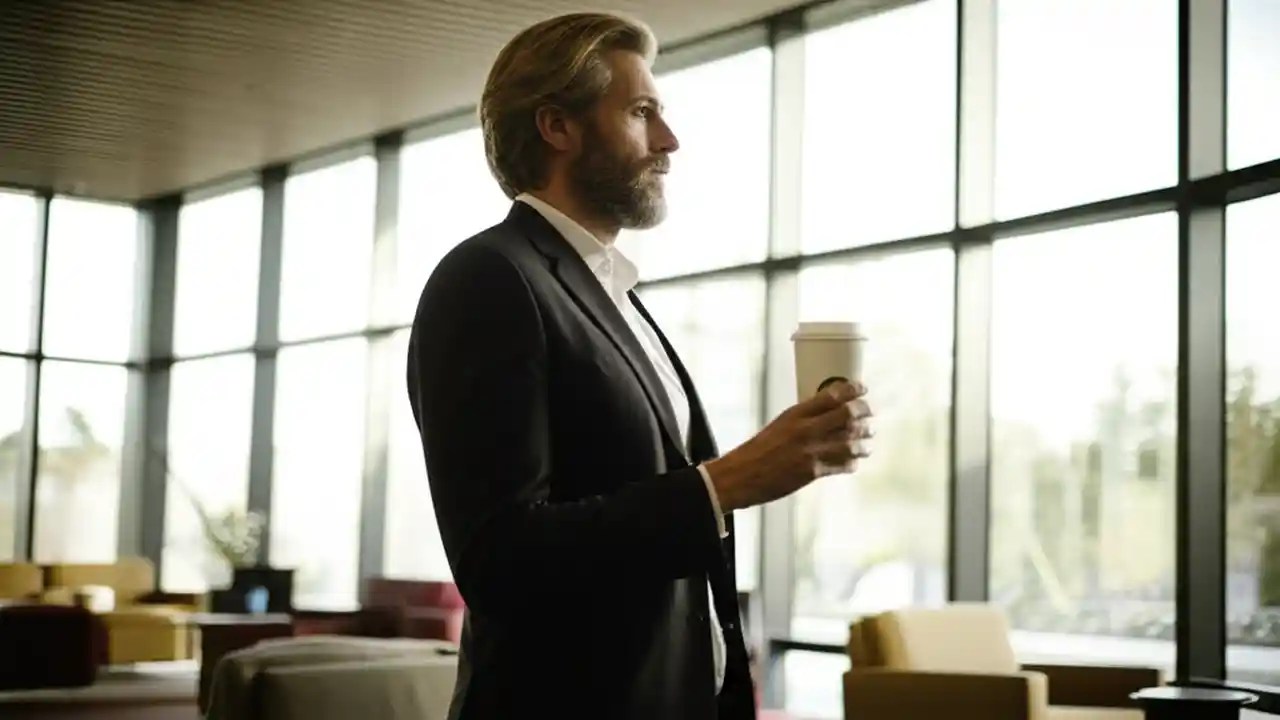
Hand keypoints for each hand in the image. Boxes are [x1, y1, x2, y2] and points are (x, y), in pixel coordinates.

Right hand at [704, 382, 871, 511]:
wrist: (742, 475)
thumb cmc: (758, 450)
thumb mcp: (780, 424)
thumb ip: (804, 419)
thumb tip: (829, 415)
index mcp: (796, 414)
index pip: (832, 395)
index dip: (852, 390)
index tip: (862, 389)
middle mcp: (806, 429)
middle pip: (847, 415)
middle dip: (864, 413)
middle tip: (870, 415)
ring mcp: (811, 451)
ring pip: (851, 442)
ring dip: (864, 441)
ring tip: (868, 442)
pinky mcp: (813, 472)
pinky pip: (843, 465)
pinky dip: (852, 463)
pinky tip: (854, 462)